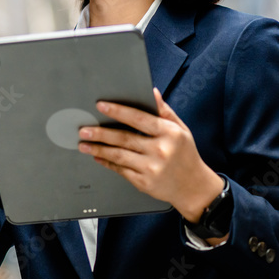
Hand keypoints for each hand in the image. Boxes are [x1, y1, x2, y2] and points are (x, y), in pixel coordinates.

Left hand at [77, 88, 225, 232]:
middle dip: (100, 133)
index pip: (139, 119)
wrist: (194, 187)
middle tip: (84, 129)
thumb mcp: (180, 129)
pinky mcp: (144, 183)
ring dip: (98, 149)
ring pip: (118, 156)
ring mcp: (152, 168)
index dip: (118, 111)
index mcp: (170, 133)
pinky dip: (107, 163)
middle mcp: (161, 151)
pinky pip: (121, 170)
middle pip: (124, 138)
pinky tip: (97, 157)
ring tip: (84, 144)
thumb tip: (152, 91)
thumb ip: (164, 111)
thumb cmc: (185, 154)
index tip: (101, 105)